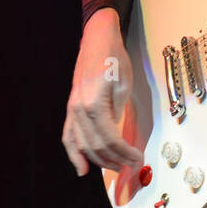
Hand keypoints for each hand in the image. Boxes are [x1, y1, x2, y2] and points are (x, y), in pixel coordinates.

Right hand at [61, 7, 144, 175]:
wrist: (97, 39)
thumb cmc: (114, 58)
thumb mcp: (124, 84)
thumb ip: (118, 112)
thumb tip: (117, 134)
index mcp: (94, 104)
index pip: (110, 139)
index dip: (124, 153)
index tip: (137, 159)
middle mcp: (79, 109)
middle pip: (96, 146)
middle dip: (114, 160)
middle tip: (131, 165)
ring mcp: (72, 109)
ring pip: (82, 145)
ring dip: (98, 160)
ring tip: (114, 168)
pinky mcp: (71, 107)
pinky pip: (69, 136)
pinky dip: (74, 154)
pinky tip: (82, 168)